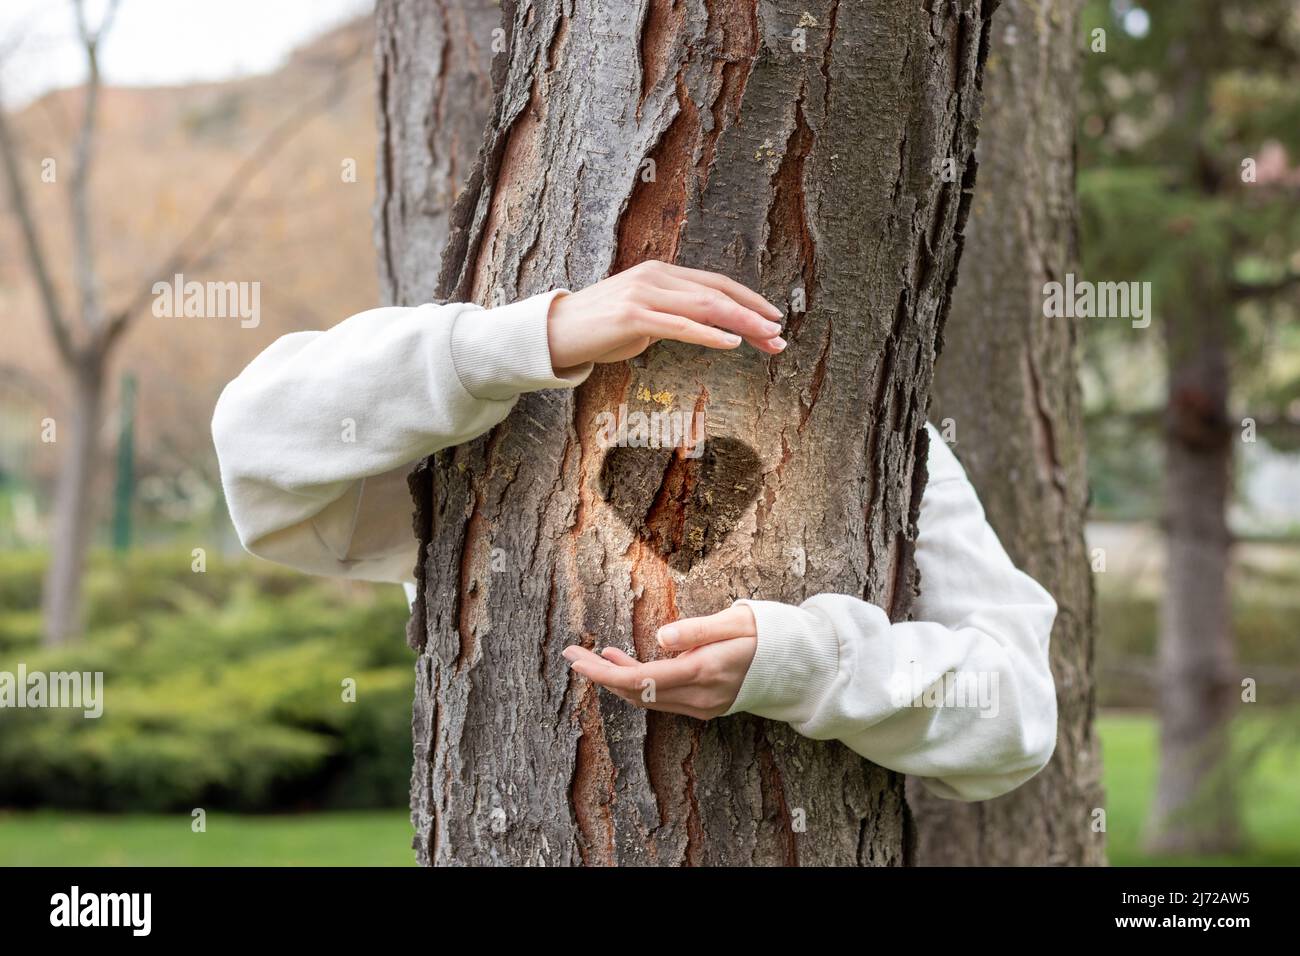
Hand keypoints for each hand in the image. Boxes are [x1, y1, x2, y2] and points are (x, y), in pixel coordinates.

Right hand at [546, 260, 785, 372]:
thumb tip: (704, 328)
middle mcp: (656, 277)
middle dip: (754, 316)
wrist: (554, 332)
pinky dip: (710, 334)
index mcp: (662, 273)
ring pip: (706, 306)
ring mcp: (644, 295)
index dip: (750, 300)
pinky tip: (732, 344)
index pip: (716, 283)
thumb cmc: (599, 329)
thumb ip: (672, 315)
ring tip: (768, 340)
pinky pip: (681, 326)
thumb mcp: (643, 317)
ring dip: (742, 324)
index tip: (775, 319)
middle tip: (781, 336)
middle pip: (718, 293)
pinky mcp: (633, 317)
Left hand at [562, 603, 757, 719]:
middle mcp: (700, 696)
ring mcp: (703, 706)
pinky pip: (662, 699)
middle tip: (572, 654)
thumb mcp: (736, 620)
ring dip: (618, 679)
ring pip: (647, 698)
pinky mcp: (706, 706)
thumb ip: (697, 629)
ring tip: (596, 654)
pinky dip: (639, 683)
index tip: (577, 660)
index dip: (603, 672)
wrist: (801, 666)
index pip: (640, 679)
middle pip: (636, 692)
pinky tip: (629, 663)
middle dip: (601, 675)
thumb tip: (660, 637)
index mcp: (703, 672)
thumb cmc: (768, 634)